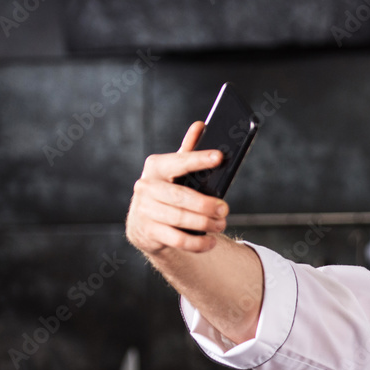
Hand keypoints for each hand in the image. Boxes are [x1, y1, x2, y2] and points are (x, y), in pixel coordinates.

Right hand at [126, 121, 228, 255]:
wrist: (144, 223)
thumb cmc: (168, 191)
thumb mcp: (175, 171)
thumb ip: (188, 151)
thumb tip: (200, 126)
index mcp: (156, 167)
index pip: (180, 161)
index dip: (199, 159)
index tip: (219, 157)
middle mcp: (146, 187)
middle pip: (182, 196)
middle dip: (206, 204)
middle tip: (225, 209)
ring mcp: (145, 210)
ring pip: (181, 219)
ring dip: (206, 224)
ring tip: (221, 224)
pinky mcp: (148, 232)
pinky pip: (178, 240)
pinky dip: (199, 243)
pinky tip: (211, 241)